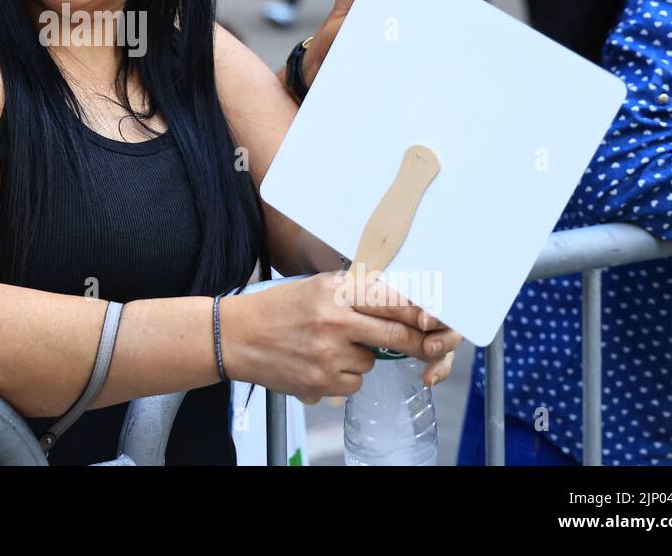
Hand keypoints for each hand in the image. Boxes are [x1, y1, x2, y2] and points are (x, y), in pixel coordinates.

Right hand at [222, 272, 446, 402]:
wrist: (236, 336)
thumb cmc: (277, 309)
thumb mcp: (315, 287)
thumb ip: (354, 291)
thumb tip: (400, 300)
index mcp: (335, 290)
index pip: (391, 300)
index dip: (419, 312)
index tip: (435, 318)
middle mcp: (334, 319)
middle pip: (394, 334)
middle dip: (415, 341)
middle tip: (426, 344)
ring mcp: (327, 353)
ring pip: (372, 361)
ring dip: (361, 357)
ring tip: (331, 347)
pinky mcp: (320, 380)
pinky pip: (354, 383)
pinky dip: (344, 378)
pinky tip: (321, 364)